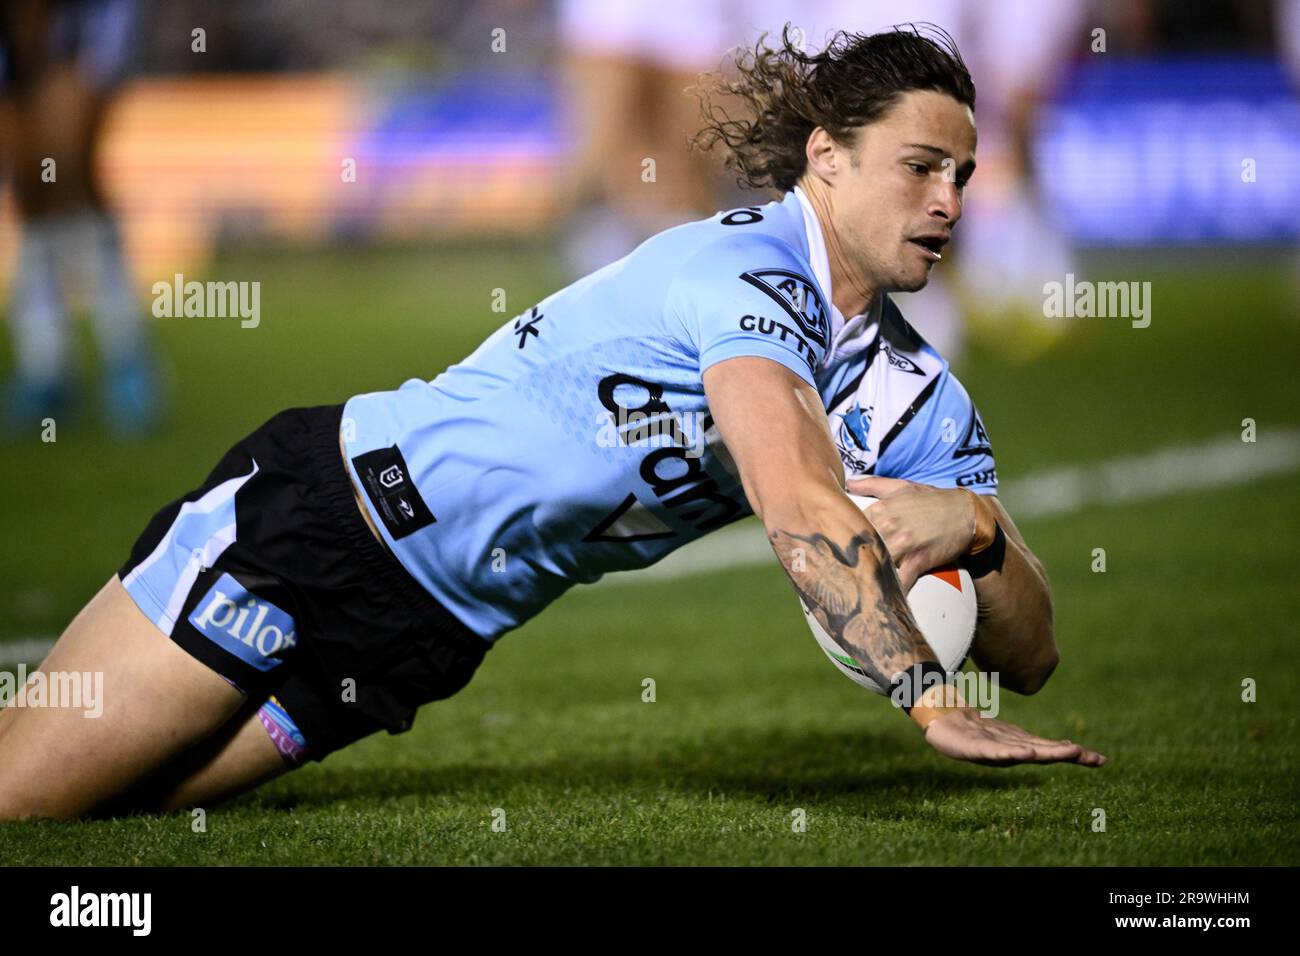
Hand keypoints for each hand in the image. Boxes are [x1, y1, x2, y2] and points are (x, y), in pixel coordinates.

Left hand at [846, 476, 975, 590]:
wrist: (968, 513)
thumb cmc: (933, 499)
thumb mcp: (903, 486)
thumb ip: (873, 484)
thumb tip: (847, 483)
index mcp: (881, 509)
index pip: (851, 526)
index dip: (842, 540)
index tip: (833, 551)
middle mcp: (889, 525)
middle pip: (860, 548)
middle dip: (850, 562)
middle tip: (836, 576)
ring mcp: (905, 544)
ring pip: (877, 564)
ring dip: (867, 577)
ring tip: (853, 591)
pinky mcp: (919, 560)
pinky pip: (901, 580)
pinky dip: (892, 591)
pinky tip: (882, 600)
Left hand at [921, 706, 1106, 766]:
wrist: (942, 718)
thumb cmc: (977, 731)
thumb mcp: (1008, 733)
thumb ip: (1032, 741)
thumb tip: (1065, 745)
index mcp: (1021, 746)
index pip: (1050, 750)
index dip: (1074, 755)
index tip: (1099, 759)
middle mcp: (1010, 750)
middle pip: (1040, 753)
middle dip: (1064, 755)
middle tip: (1089, 756)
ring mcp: (992, 749)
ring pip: (1022, 751)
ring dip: (1044, 753)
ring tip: (1067, 751)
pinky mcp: (973, 748)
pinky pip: (994, 751)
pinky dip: (1010, 753)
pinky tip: (1025, 753)